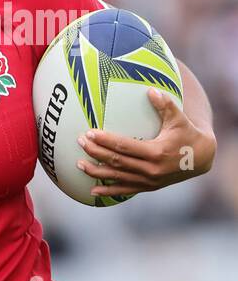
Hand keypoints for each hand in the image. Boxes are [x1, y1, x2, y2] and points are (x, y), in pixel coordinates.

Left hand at [77, 88, 216, 196]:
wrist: (201, 159)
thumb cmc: (187, 134)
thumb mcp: (179, 119)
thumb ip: (166, 105)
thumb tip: (151, 90)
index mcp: (156, 152)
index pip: (124, 146)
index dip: (105, 140)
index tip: (89, 133)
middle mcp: (151, 169)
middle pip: (116, 161)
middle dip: (95, 152)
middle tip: (79, 142)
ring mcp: (149, 181)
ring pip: (117, 177)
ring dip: (97, 172)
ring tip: (79, 164)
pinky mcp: (148, 187)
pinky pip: (125, 190)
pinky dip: (109, 190)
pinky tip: (92, 190)